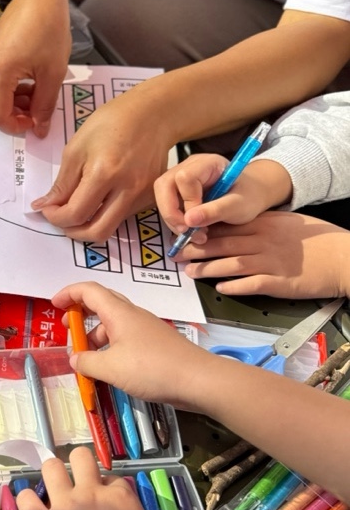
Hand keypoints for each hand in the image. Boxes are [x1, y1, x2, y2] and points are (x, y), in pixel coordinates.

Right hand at [0, 0, 70, 136]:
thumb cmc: (49, 28)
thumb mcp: (53, 72)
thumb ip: (44, 106)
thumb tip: (39, 130)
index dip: (16, 127)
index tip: (35, 122)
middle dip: (14, 116)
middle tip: (37, 109)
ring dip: (12, 104)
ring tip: (35, 92)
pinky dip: (8, 92)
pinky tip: (27, 82)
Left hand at [17, 448, 169, 509]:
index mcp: (121, 498)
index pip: (112, 478)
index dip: (108, 488)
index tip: (105, 501)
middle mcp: (91, 493)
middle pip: (81, 457)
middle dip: (79, 464)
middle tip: (78, 482)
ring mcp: (64, 505)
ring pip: (50, 467)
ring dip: (52, 474)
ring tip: (53, 489)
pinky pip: (25, 498)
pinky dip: (27, 501)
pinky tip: (32, 509)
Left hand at [32, 92, 171, 240]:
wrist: (153, 114)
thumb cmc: (111, 123)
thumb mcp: (76, 148)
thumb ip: (62, 184)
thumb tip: (44, 206)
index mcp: (105, 173)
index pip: (76, 214)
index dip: (55, 217)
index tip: (46, 209)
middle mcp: (128, 190)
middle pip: (97, 233)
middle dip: (72, 231)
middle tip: (60, 219)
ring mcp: (143, 196)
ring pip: (111, 227)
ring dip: (88, 224)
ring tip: (77, 207)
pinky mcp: (151, 198)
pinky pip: (123, 217)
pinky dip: (105, 214)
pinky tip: (98, 198)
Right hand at [50, 281, 212, 410]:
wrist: (200, 381)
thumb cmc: (152, 369)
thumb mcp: (111, 368)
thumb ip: (86, 362)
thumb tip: (75, 359)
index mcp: (119, 313)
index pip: (89, 290)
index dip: (68, 293)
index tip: (54, 306)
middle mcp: (132, 316)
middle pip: (101, 303)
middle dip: (80, 313)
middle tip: (68, 330)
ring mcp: (145, 330)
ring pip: (112, 324)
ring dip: (95, 336)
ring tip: (86, 359)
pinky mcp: (154, 345)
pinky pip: (125, 339)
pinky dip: (110, 348)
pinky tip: (108, 368)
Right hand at [154, 155, 292, 241]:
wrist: (251, 195)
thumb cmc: (249, 197)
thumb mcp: (239, 206)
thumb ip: (216, 211)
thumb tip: (188, 220)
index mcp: (208, 163)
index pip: (185, 178)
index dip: (187, 201)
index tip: (200, 221)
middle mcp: (189, 166)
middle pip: (164, 185)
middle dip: (171, 212)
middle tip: (186, 232)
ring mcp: (180, 177)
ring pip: (161, 196)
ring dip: (172, 219)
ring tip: (193, 235)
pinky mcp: (177, 190)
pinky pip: (166, 204)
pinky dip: (175, 220)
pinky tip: (192, 230)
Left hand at [176, 211, 349, 298]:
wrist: (343, 256)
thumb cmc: (315, 239)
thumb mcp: (286, 222)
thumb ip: (260, 223)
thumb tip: (235, 226)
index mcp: (264, 224)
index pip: (226, 226)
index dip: (202, 232)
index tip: (184, 236)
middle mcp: (264, 240)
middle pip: (222, 244)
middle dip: (196, 250)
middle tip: (176, 255)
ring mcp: (271, 261)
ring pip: (231, 264)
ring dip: (208, 268)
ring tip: (191, 272)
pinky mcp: (279, 281)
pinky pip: (251, 284)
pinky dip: (234, 286)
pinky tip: (221, 288)